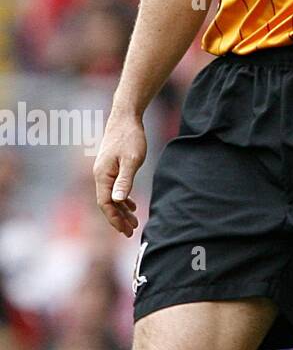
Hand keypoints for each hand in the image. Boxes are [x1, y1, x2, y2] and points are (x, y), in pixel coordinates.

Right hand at [93, 108, 146, 236]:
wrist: (125, 118)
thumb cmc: (130, 137)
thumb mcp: (132, 159)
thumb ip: (125, 180)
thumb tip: (117, 200)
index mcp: (102, 176)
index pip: (105, 204)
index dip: (114, 219)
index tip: (125, 230)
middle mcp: (100, 176)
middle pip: (107, 204)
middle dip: (118, 219)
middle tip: (131, 232)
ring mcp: (105, 172)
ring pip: (112, 197)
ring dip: (122, 210)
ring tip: (134, 222)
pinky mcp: (111, 167)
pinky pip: (115, 189)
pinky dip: (123, 199)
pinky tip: (132, 205)